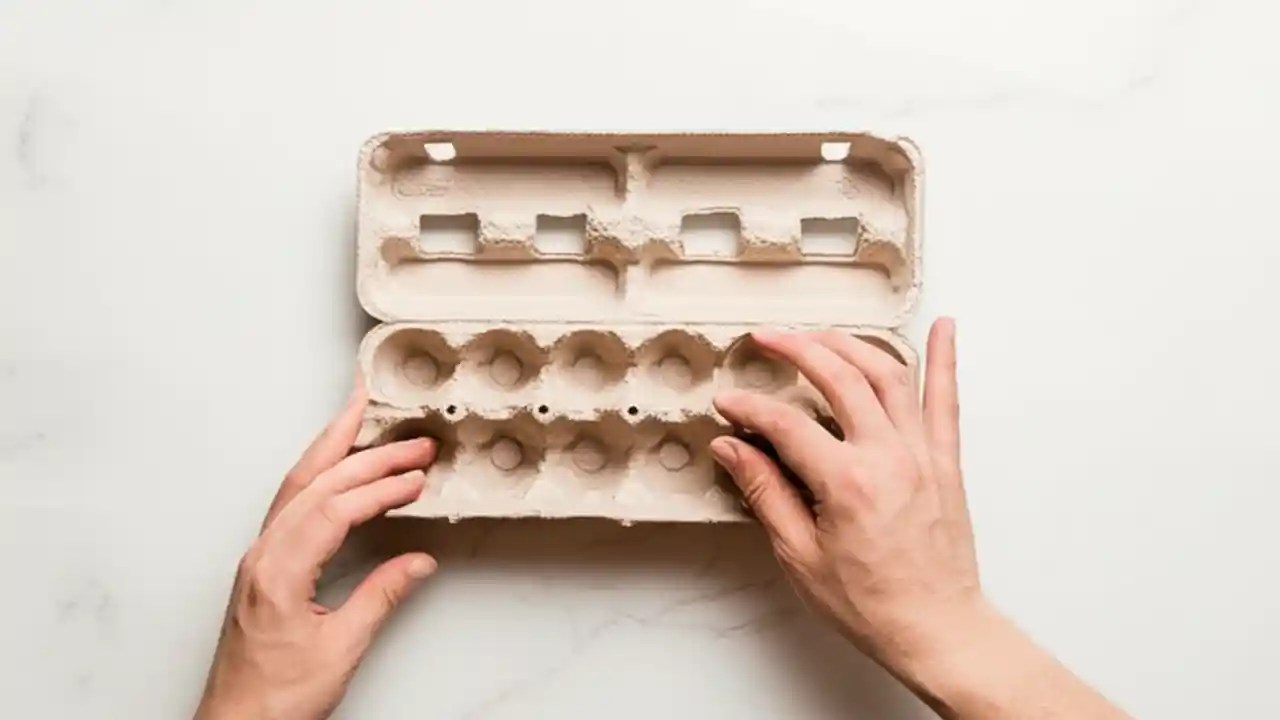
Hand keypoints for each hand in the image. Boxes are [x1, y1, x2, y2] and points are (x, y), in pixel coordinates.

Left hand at [196, 381, 437, 719]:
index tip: (417, 479)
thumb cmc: (275, 697)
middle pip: (317, 485)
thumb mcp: (340, 649)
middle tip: (411, 439)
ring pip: (297, 485)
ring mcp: (260, 557)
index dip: (381, 489)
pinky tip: (336, 467)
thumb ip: (381, 597)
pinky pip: (291, 503)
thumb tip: (418, 562)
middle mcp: (263, 555)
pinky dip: (318, 475)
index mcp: (279, 571)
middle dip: (367, 455)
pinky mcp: (264, 566)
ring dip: (333, 449)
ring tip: (361, 416)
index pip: (336, 510)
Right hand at [710, 319, 978, 676]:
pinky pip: (946, 399)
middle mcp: (888, 456)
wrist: (938, 630)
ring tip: (822, 332)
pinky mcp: (946, 461)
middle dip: (798, 348)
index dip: (750, 407)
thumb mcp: (801, 556)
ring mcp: (922, 454)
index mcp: (847, 482)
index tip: (727, 402)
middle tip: (767, 338)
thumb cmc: (871, 605)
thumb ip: (766, 493)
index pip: (786, 424)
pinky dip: (945, 359)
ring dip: (852, 344)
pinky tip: (944, 328)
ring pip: (889, 375)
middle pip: (839, 378)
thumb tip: (732, 448)